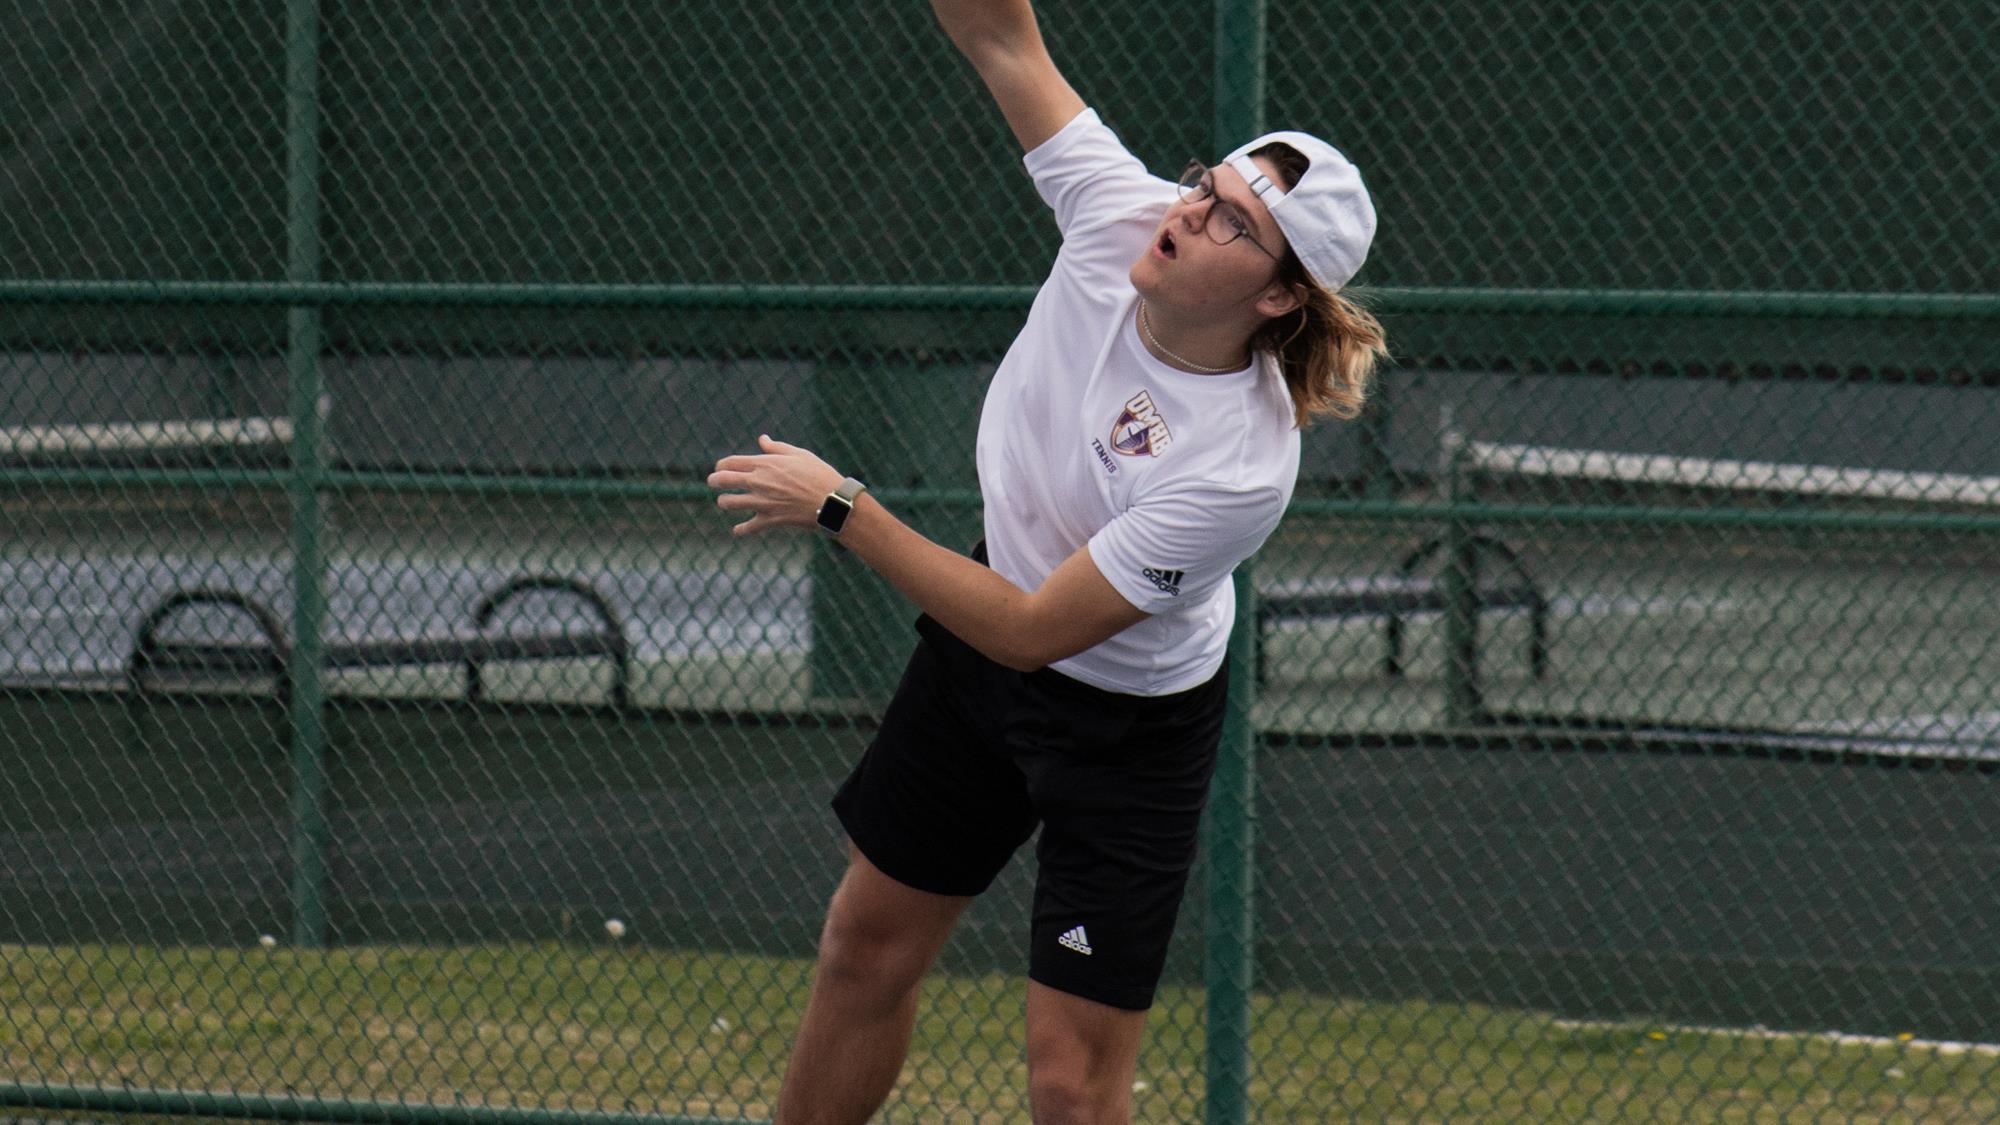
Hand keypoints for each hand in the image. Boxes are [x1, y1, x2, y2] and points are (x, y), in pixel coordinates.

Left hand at [707, 435, 845, 536]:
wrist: (832, 501)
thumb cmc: (819, 474)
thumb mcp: (799, 455)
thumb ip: (777, 447)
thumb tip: (762, 439)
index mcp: (765, 463)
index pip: (731, 462)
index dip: (721, 465)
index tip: (721, 468)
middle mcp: (759, 481)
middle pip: (723, 480)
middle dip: (714, 481)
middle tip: (713, 483)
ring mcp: (763, 502)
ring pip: (729, 503)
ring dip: (724, 502)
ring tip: (726, 503)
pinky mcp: (770, 519)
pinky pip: (748, 527)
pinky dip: (741, 530)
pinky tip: (738, 530)